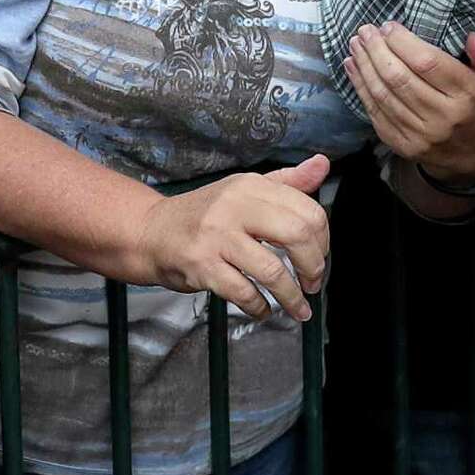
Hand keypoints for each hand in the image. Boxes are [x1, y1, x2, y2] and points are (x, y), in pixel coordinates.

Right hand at [138, 155, 330, 322]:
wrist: (152, 232)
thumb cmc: (205, 215)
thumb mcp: (245, 190)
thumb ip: (286, 182)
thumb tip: (322, 164)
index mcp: (251, 185)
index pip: (307, 209)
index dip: (323, 240)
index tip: (320, 256)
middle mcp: (235, 205)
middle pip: (296, 234)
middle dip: (314, 267)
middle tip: (312, 283)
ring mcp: (217, 236)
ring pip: (272, 271)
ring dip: (291, 297)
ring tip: (298, 308)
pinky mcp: (202, 266)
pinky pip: (244, 293)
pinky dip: (261, 308)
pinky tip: (264, 310)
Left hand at [344, 23, 474, 181]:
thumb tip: (472, 38)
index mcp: (466, 94)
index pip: (427, 63)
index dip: (402, 42)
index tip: (389, 26)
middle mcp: (442, 117)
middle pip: (399, 78)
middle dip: (376, 50)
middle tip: (365, 31)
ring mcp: (421, 135)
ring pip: (383, 95)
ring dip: (364, 67)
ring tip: (356, 45)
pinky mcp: (405, 146)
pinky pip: (376, 114)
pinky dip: (361, 89)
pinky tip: (353, 68)